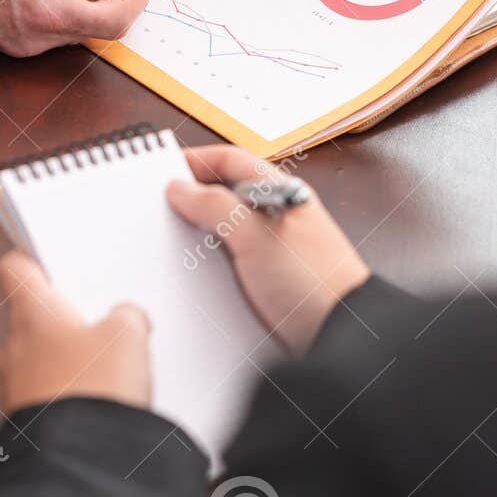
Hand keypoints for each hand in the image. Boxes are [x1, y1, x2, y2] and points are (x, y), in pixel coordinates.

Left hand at [0, 250, 151, 413]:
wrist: (78, 463)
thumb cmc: (93, 391)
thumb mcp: (128, 336)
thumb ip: (127, 316)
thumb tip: (126, 320)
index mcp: (31, 312)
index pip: (14, 269)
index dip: (32, 261)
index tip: (46, 262)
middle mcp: (13, 347)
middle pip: (32, 318)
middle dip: (65, 321)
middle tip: (101, 324)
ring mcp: (14, 388)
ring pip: (40, 361)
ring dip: (68, 363)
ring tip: (109, 372)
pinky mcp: (26, 423)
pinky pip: (47, 397)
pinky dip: (68, 396)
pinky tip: (99, 405)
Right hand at [167, 146, 369, 356]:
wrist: (338, 336)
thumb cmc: (313, 280)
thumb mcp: (255, 235)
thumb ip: (215, 206)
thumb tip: (180, 188)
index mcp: (279, 191)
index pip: (230, 160)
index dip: (195, 160)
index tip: (161, 170)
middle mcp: (275, 215)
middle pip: (225, 193)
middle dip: (191, 198)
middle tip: (158, 208)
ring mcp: (271, 247)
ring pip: (224, 229)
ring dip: (199, 234)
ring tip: (171, 242)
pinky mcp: (267, 279)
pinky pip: (229, 261)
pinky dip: (208, 263)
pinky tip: (192, 274)